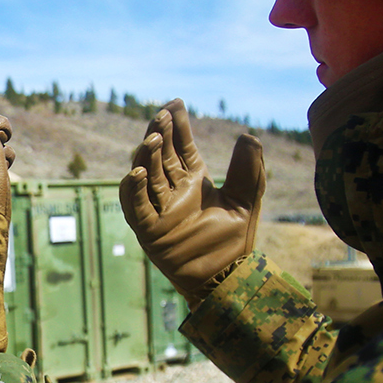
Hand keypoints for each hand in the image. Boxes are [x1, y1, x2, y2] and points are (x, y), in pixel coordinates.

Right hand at [121, 99, 264, 303]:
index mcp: (194, 181)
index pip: (181, 147)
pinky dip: (133, 190)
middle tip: (162, 116)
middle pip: (160, 157)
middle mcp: (172, 192)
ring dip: (145, 157)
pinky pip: (136, 209)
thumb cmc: (234, 242)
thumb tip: (249, 135)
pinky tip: (137, 171)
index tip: (176, 104)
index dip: (177, 126)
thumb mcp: (246, 200)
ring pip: (146, 178)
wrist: (227, 278)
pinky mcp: (150, 233)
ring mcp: (159, 211)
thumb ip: (248, 170)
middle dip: (159, 135)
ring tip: (151, 139)